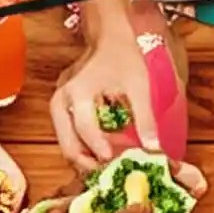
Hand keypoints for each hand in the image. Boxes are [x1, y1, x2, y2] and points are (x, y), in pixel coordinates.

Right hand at [51, 21, 161, 172]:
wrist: (111, 35)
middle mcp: (62, 100)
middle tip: (108, 177)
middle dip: (86, 164)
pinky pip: (68, 134)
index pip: (85, 128)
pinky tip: (100, 156)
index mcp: (78, 92)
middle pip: (67, 143)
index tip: (112, 163)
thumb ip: (146, 118)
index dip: (99, 148)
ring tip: (107, 171)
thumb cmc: (126, 56)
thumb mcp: (140, 86)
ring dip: (83, 159)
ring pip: (65, 142)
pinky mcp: (63, 107)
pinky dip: (82, 148)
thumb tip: (154, 150)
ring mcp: (59, 104)